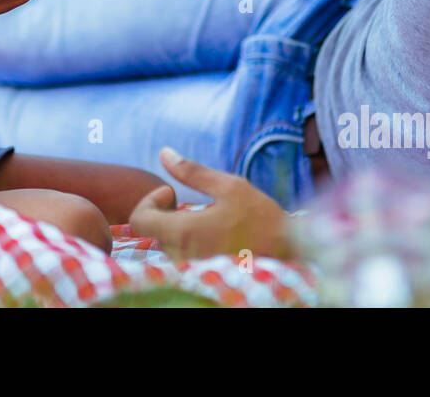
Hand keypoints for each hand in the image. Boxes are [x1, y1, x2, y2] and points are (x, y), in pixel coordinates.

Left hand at [128, 147, 289, 260]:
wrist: (290, 255)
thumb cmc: (261, 219)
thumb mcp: (230, 186)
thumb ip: (192, 171)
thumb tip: (164, 152)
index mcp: (184, 232)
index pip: (139, 220)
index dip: (149, 201)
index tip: (173, 193)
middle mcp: (181, 255)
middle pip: (151, 232)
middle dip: (163, 212)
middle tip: (187, 202)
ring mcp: (190, 268)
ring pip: (165, 244)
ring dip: (175, 226)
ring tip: (204, 218)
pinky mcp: (200, 275)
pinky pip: (179, 255)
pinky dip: (185, 240)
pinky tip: (209, 233)